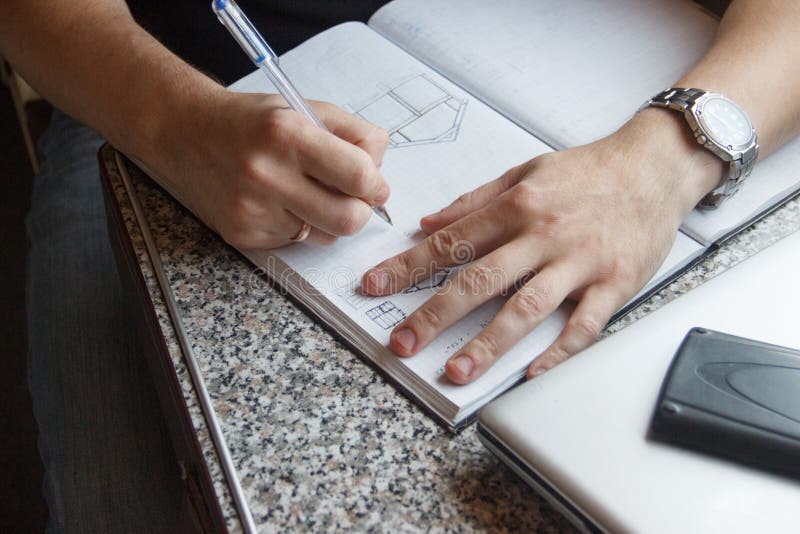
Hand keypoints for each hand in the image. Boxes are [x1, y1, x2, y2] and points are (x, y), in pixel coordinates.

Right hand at [146, 90, 389, 248]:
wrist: (184, 132)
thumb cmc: (250, 121)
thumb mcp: (303, 108)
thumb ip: (353, 132)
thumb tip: (381, 169)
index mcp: (287, 135)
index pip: (358, 176)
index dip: (375, 183)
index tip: (373, 182)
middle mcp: (267, 175)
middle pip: (348, 219)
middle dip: (360, 210)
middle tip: (352, 197)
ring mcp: (253, 210)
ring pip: (325, 236)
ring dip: (329, 219)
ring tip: (309, 194)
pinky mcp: (243, 234)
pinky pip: (295, 242)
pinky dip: (299, 225)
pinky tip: (279, 202)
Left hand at [361, 109, 722, 383]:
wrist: (655, 166)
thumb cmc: (588, 171)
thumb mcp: (525, 171)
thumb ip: (475, 200)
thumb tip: (429, 223)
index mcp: (517, 206)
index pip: (452, 242)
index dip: (408, 266)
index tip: (375, 287)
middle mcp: (543, 236)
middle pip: (480, 280)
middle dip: (435, 314)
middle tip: (403, 343)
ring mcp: (580, 262)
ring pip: (527, 308)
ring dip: (489, 343)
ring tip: (457, 370)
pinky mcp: (614, 283)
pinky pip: (585, 325)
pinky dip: (558, 351)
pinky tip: (531, 372)